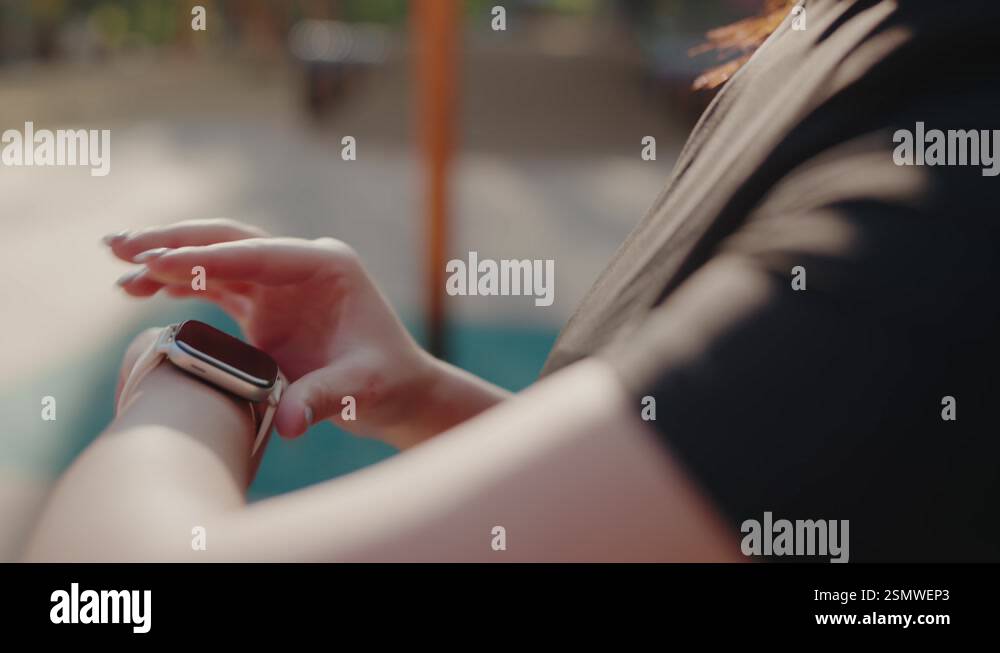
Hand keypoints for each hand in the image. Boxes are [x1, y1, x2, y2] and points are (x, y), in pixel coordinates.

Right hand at [105, 219, 437, 446]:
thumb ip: (323, 400)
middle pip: (228, 242)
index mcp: (327, 265)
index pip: (258, 254)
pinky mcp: (266, 304)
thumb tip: (289, 425)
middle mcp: (301, 264)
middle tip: (120, 246)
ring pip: (215, 260)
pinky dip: (180, 284)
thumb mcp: (361, 390)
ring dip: (167, 259)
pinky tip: (140, 288)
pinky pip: (216, 285)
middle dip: (173, 242)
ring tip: (117, 264)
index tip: (158, 262)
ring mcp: (281, 282)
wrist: (398, 390)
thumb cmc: (388, 383)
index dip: (206, 259)